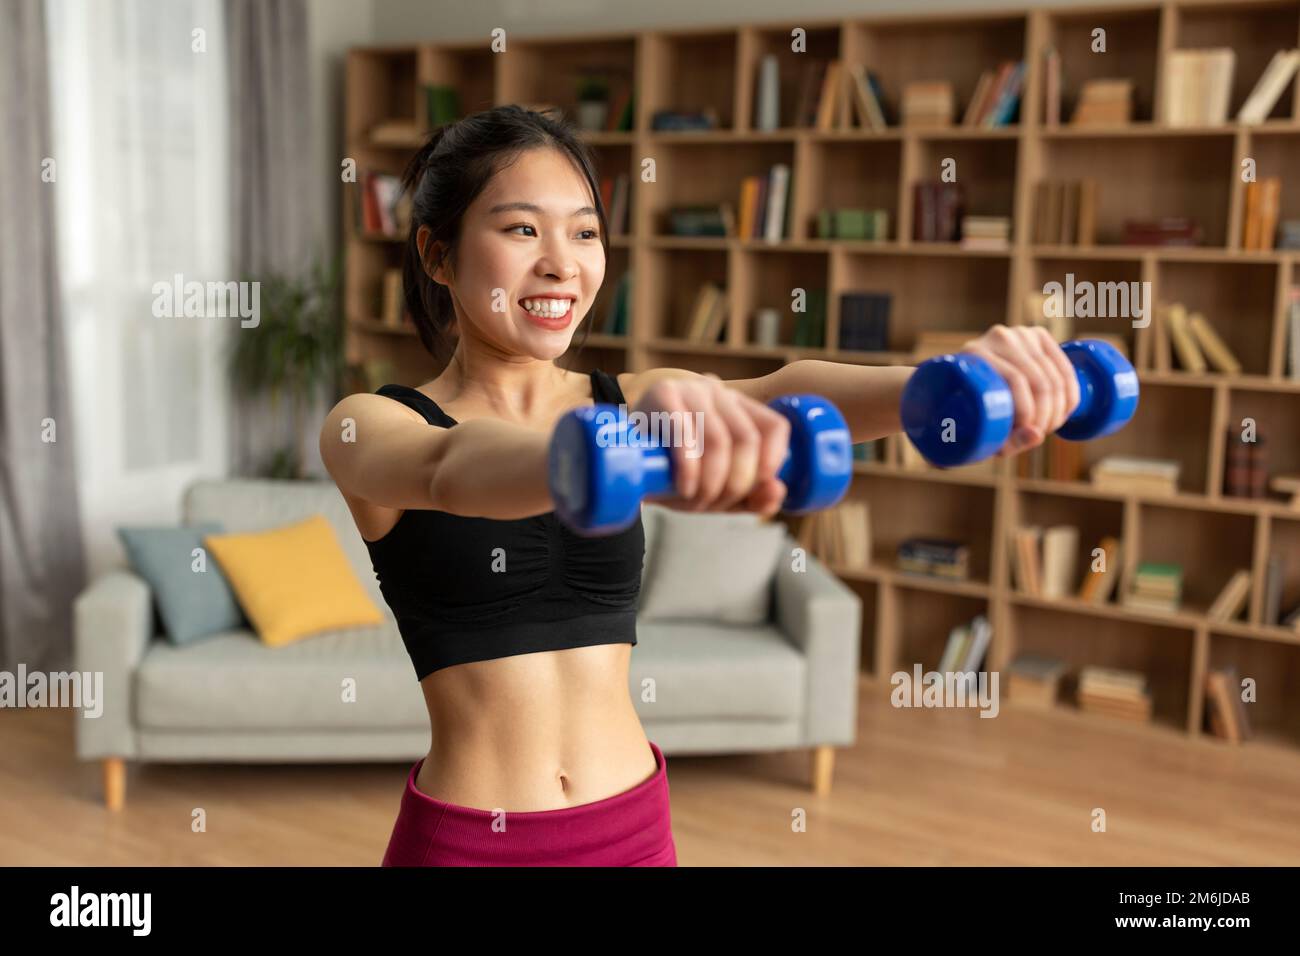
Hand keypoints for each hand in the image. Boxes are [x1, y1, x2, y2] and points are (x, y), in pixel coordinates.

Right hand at [632, 372, 790, 515]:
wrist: (618, 449)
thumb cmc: (670, 468)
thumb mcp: (713, 486)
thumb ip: (750, 496)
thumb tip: (777, 491)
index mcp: (738, 408)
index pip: (774, 426)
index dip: (773, 460)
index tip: (758, 488)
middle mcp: (718, 392)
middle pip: (746, 439)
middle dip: (735, 483)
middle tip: (712, 505)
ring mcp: (690, 389)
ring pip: (719, 440)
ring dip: (711, 482)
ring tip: (695, 501)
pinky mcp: (663, 394)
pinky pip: (685, 432)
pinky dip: (690, 468)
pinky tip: (685, 487)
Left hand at [958, 324, 1080, 455]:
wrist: (969, 387)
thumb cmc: (972, 415)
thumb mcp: (981, 435)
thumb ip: (1007, 442)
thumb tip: (1037, 434)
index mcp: (975, 353)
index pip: (1016, 380)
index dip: (1029, 412)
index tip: (1028, 431)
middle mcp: (999, 337)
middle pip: (1039, 380)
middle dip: (1047, 414)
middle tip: (1041, 432)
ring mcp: (1021, 334)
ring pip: (1055, 377)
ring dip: (1059, 408)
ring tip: (1049, 427)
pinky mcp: (1040, 337)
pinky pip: (1065, 369)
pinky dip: (1071, 394)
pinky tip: (1064, 411)